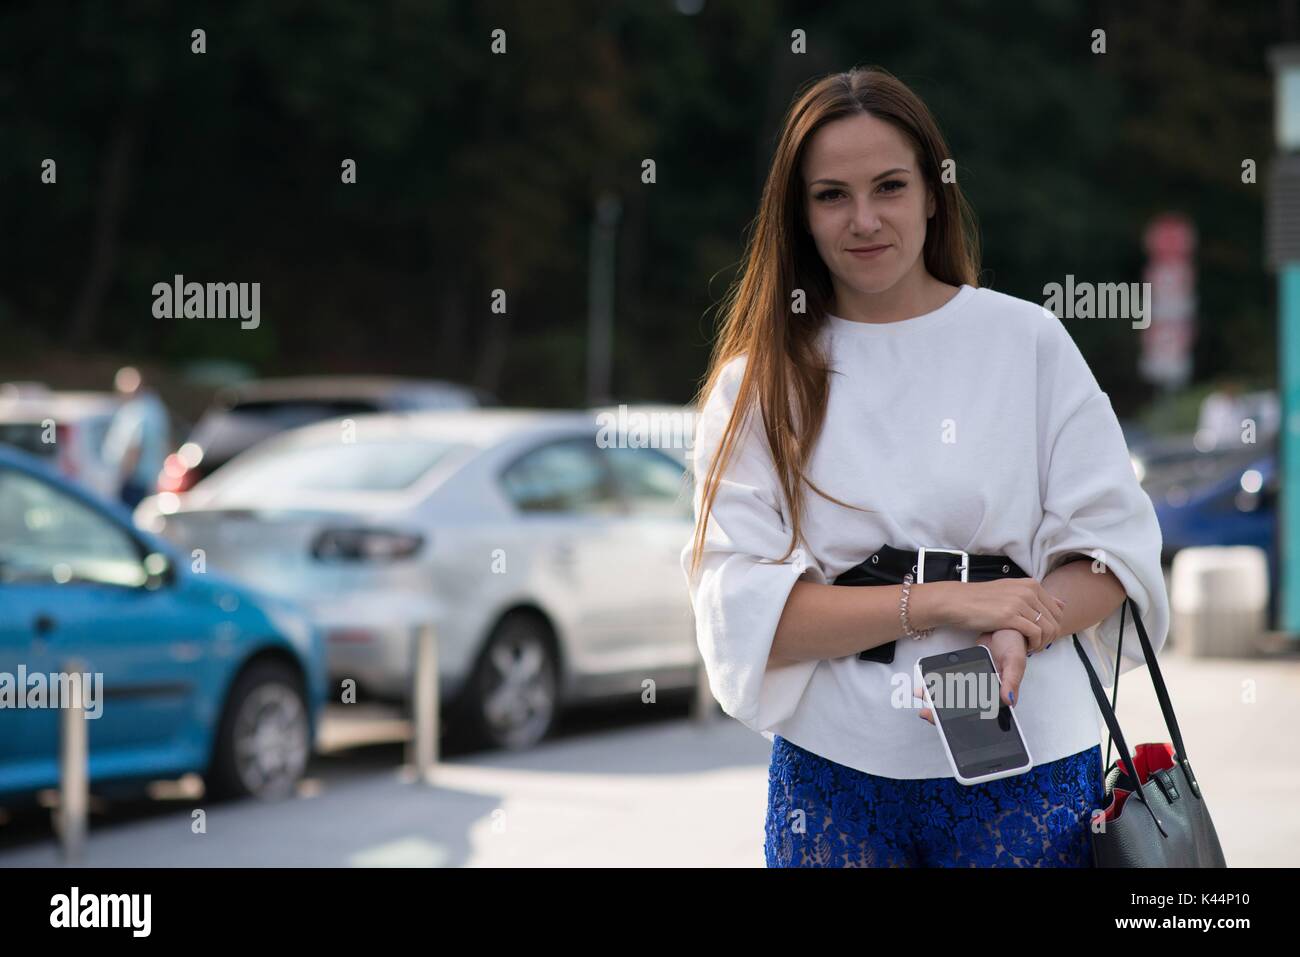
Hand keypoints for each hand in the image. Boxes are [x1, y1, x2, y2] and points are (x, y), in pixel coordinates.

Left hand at [914, 629, 1027, 724]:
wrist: (1005, 625)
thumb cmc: (1014, 643)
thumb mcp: (1015, 661)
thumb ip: (1011, 680)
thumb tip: (1009, 700)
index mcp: (998, 695)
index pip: (980, 714)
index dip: (960, 720)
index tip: (942, 720)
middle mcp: (985, 691)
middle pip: (963, 707)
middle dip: (943, 710)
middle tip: (926, 711)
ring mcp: (975, 683)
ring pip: (955, 696)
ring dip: (939, 697)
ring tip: (923, 695)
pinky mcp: (968, 673)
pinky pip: (953, 681)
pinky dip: (941, 683)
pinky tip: (928, 683)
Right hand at [934, 578, 1065, 652]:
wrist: (958, 601)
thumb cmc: (981, 599)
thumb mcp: (1012, 590)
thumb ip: (1035, 596)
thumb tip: (1062, 603)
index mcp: (1030, 584)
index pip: (1057, 609)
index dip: (1053, 626)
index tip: (1042, 635)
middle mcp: (1028, 591)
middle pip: (1055, 620)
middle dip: (1050, 637)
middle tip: (1037, 645)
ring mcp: (1020, 603)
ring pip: (1047, 629)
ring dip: (1043, 643)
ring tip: (1032, 648)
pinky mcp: (1010, 616)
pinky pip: (1035, 634)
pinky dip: (1034, 644)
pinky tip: (1026, 648)